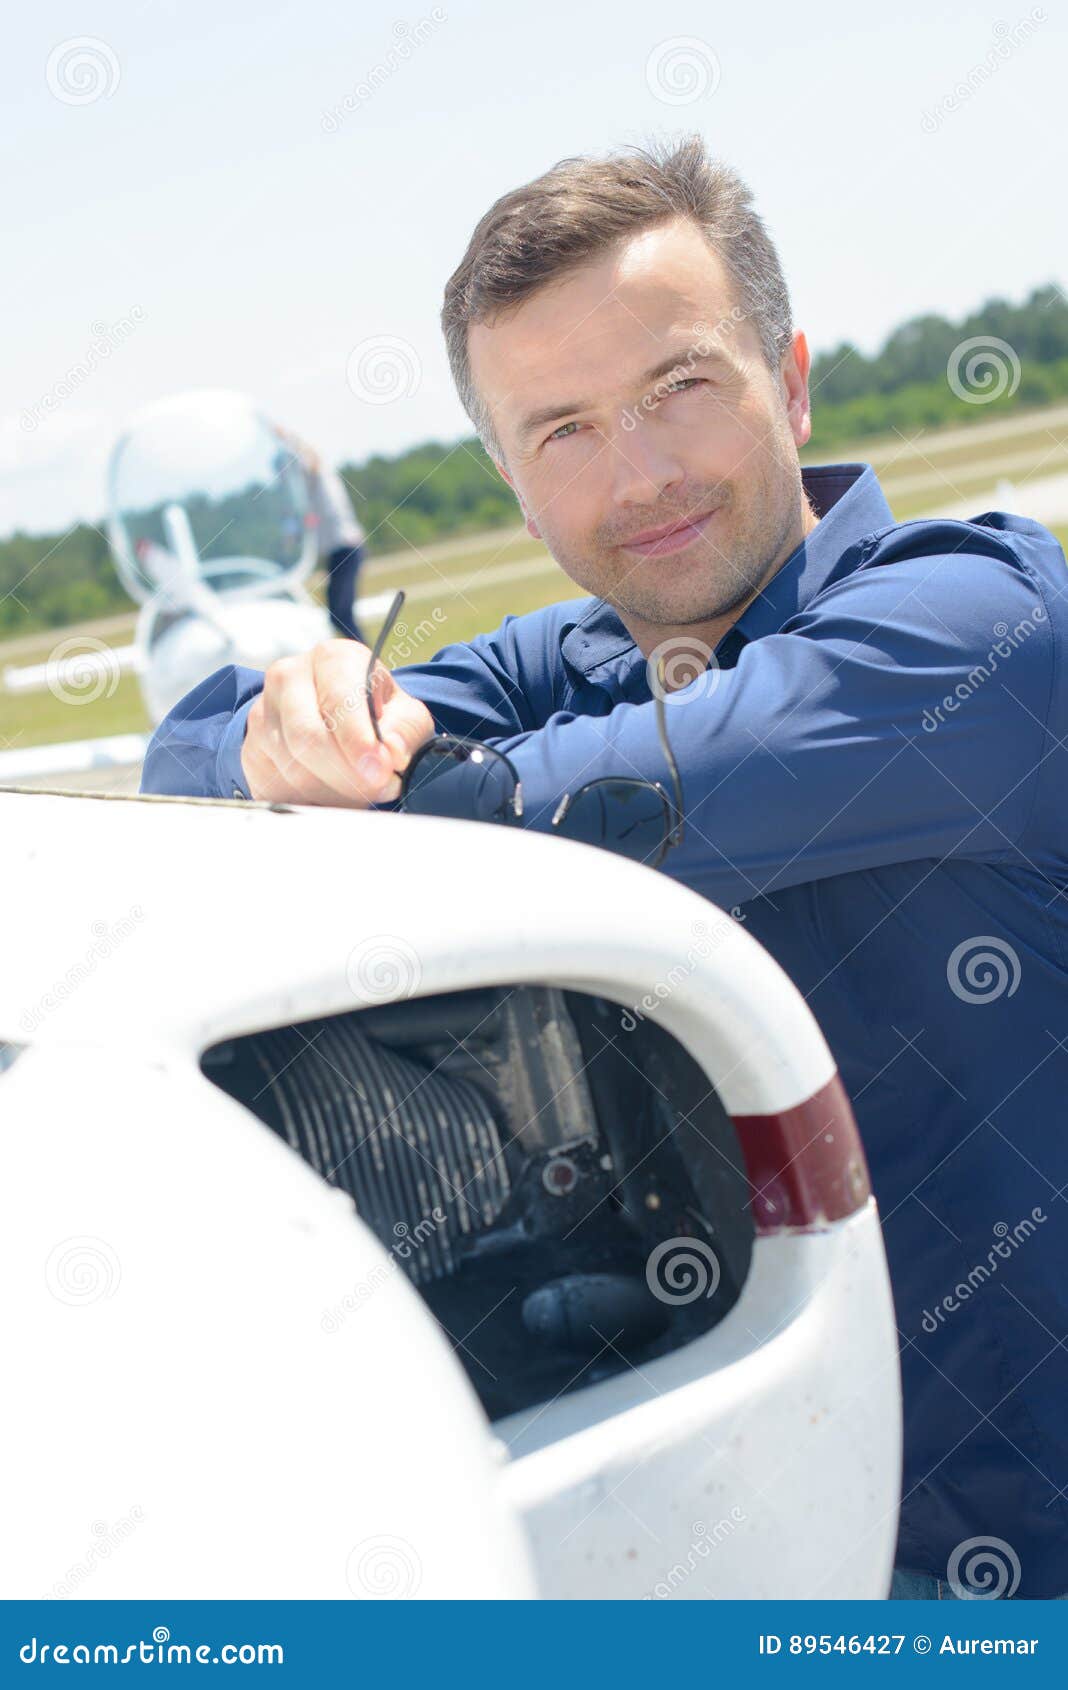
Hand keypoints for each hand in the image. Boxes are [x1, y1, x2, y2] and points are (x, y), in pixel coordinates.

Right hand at [241, 639, 434, 805]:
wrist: (334, 718)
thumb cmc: (374, 714)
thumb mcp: (404, 715)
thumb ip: (404, 733)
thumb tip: (390, 754)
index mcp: (332, 659)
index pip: (338, 702)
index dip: (359, 742)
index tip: (380, 772)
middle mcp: (289, 676)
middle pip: (307, 739)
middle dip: (346, 775)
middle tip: (375, 789)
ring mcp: (262, 713)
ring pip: (292, 769)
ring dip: (332, 792)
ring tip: (358, 790)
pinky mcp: (251, 750)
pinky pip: (277, 788)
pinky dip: (310, 802)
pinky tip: (331, 794)